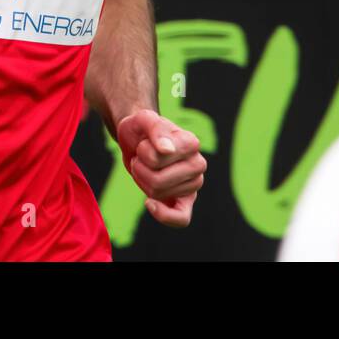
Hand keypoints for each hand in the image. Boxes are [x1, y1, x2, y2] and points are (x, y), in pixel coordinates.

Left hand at [116, 109, 205, 227]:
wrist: (139, 139)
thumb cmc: (143, 129)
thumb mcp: (144, 119)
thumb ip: (156, 130)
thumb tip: (168, 150)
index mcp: (192, 143)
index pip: (157, 160)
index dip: (144, 153)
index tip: (146, 142)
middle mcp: (198, 164)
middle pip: (157, 182)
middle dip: (141, 169)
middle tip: (143, 157)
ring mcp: (194, 183)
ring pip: (158, 195)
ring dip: (143, 181)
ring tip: (146, 167)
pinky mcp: (187, 200)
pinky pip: (181, 218)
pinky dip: (165, 216)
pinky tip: (149, 203)